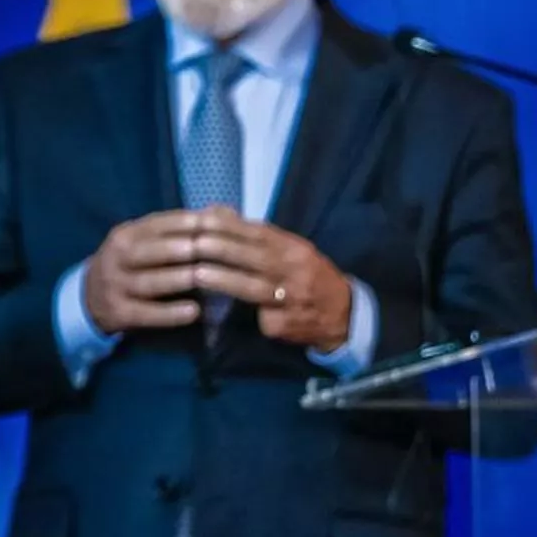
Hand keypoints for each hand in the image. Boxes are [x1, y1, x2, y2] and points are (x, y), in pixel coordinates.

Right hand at [81, 210, 207, 332]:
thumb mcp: (144, 241)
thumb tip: (221, 212)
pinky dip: (170, 313)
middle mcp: (116, 257)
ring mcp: (115, 285)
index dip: (186, 223)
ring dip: (179, 280)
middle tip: (216, 250)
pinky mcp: (119, 312)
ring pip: (149, 282)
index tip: (215, 225)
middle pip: (152, 252)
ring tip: (209, 279)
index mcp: (125, 235)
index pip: (157, 224)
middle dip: (184, 249)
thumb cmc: (131, 264)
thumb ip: (177, 229)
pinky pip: (146, 313)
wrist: (90, 297)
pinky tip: (194, 311)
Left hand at [190, 212, 353, 351]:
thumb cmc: (305, 275)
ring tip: (197, 274)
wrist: (344, 314)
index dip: (229, 227)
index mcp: (294, 249)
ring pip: (255, 288)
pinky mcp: (288, 325)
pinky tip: (217, 314)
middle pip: (256, 258)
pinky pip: (262, 319)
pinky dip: (241, 317)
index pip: (259, 233)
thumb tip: (215, 211)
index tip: (201, 221)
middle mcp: (295, 271)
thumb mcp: (287, 248)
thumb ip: (253, 233)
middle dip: (222, 250)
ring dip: (225, 281)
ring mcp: (294, 299)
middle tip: (192, 244)